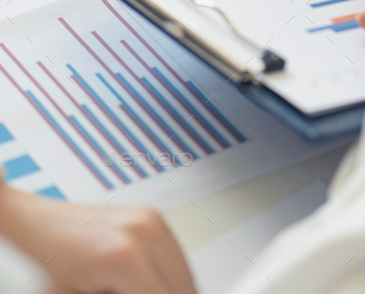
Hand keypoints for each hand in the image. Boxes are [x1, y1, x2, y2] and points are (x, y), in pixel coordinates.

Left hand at [0, 183, 196, 293]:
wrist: (45, 225)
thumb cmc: (57, 263)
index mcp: (125, 258)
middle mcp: (144, 232)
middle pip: (182, 284)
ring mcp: (151, 219)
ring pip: (184, 269)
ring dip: (176, 286)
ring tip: (156, 291)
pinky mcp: (153, 214)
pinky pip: (177, 252)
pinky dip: (173, 272)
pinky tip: (157, 283)